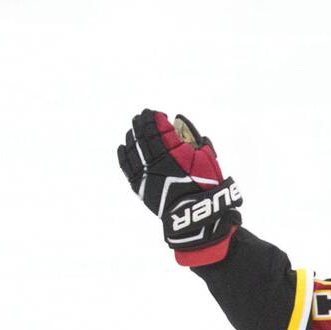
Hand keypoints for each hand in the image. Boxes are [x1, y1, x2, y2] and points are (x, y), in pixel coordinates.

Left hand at [117, 110, 241, 258]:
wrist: (194, 215)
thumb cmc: (205, 186)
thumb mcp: (207, 158)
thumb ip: (194, 140)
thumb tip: (182, 126)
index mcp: (172, 150)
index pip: (157, 127)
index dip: (154, 118)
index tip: (155, 113)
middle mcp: (155, 159)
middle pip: (143, 135)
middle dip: (141, 123)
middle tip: (142, 116)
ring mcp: (145, 172)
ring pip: (133, 148)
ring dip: (132, 136)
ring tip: (134, 129)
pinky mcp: (139, 185)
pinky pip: (126, 166)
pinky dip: (124, 154)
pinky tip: (123, 147)